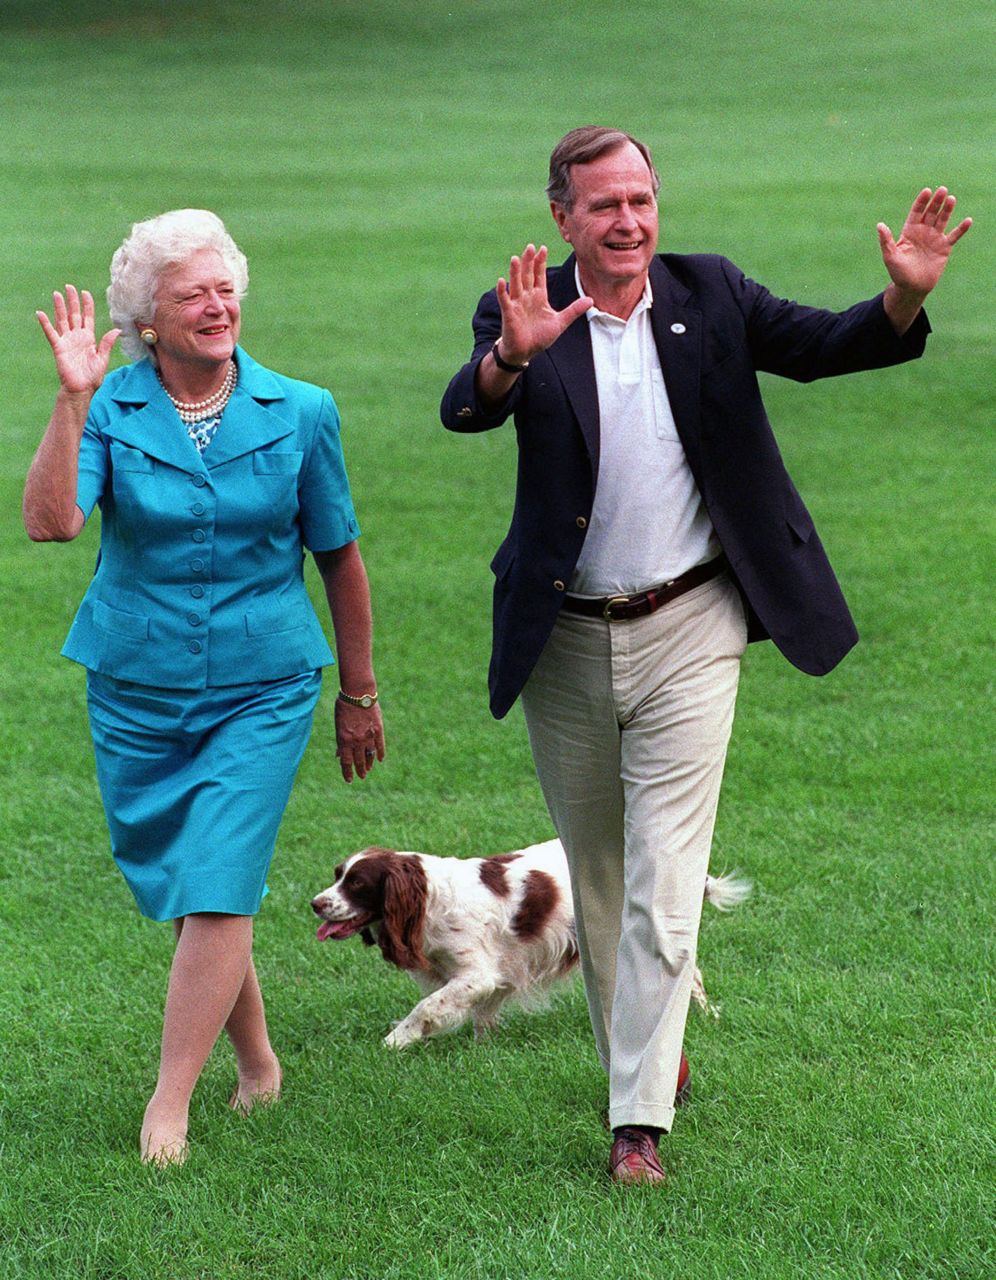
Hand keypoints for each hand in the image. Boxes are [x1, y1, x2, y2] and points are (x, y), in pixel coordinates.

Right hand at [36, 285, 121, 394]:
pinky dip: (46, 324)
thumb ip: (106, 343)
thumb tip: (117, 330)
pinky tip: (40, 313)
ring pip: (62, 320)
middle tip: (69, 286)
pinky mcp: (59, 348)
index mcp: (89, 339)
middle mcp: (77, 337)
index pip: (88, 318)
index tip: (85, 292)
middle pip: (74, 315)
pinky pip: (51, 333)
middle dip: (72, 301)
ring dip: (59, 307)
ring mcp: (67, 341)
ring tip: (56, 294)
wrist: (81, 389)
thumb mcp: (102, 359)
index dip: (87, 305)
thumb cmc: (92, 377)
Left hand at [334, 698, 384, 782]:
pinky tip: (380, 760)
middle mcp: (356, 741)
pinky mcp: (378, 730)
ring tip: (369, 769)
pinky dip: (380, 754)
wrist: (358, 694)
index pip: (346, 762)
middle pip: (358, 761)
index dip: (347, 772)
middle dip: (359, 770)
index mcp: (344, 740)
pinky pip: (380, 746)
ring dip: (369, 764)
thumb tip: (339, 755)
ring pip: (369, 756)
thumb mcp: (338, 725)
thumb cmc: (344, 707)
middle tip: (361, 776)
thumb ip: (340, 741)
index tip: (349, 780)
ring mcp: (368, 736)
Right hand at [495, 243, 591, 363]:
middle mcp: (527, 297)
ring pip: (516, 284)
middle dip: (529, 262)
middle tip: (530, 246)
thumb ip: (574, 310)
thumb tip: (591, 300)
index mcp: (539, 297)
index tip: (543, 248)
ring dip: (515, 272)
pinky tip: (501, 281)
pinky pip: (504, 300)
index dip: (541, 262)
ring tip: (515, 258)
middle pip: (527, 275)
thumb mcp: (560, 322)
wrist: (526, 352)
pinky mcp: (509, 314)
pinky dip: (502, 291)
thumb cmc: (540, 337)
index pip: (539, 276)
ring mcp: (517, 304)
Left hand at [877, 188, 971, 299]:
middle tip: (942, 190)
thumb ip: (886, 241)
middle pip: (931, 212)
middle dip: (936, 201)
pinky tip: (968, 220)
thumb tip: (879, 225)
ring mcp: (934, 238)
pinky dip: (961, 229)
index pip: (916, 212)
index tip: (927, 191)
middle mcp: (923, 232)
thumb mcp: (890, 257)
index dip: (921, 201)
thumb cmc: (899, 274)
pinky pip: (954, 236)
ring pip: (942, 220)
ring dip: (947, 210)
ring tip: (951, 199)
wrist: (912, 288)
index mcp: (909, 232)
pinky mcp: (944, 248)